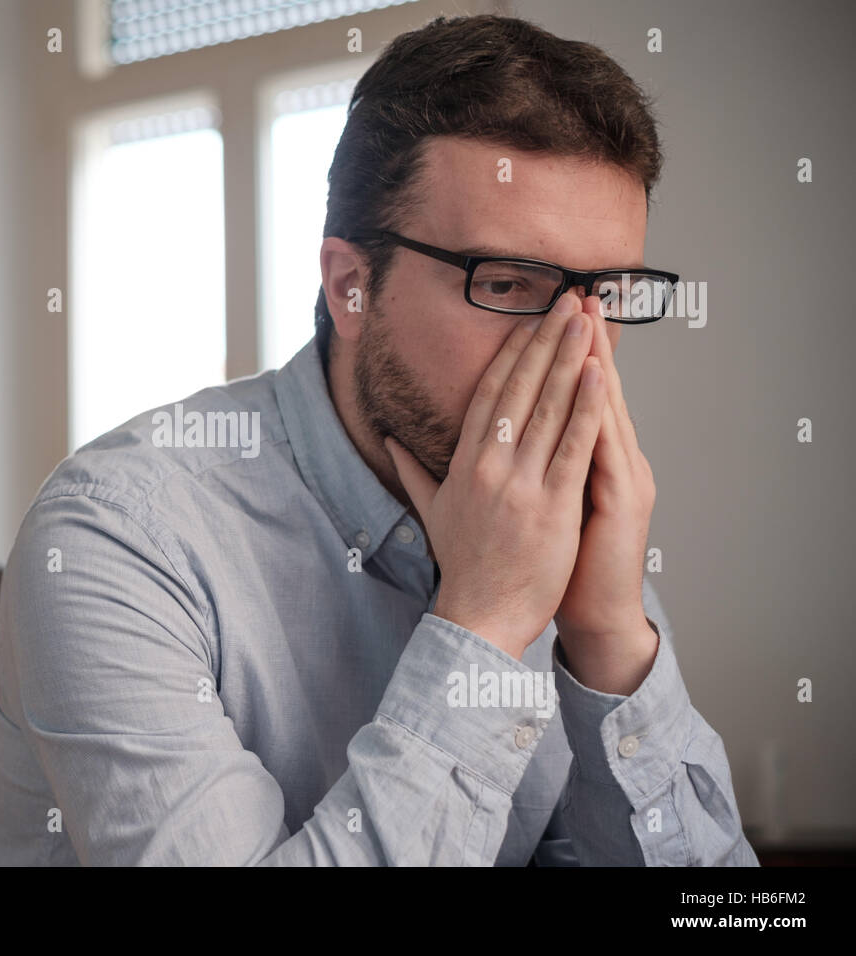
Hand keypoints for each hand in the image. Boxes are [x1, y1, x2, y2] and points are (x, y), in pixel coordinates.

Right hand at [385, 293, 605, 659]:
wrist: (479, 616)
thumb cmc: (463, 568)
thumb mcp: (434, 513)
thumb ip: (415, 471)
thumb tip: (389, 440)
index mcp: (465, 465)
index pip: (489, 396)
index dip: (511, 355)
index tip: (529, 323)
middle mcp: (489, 467)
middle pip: (519, 390)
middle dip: (545, 342)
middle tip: (566, 302)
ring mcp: (520, 484)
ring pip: (548, 408)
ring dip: (569, 359)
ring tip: (587, 321)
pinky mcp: (551, 505)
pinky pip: (571, 445)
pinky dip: (586, 407)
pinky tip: (599, 373)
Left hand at [553, 296, 657, 693]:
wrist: (596, 613)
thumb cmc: (560, 564)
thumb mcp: (536, 508)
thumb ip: (515, 470)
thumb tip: (479, 443)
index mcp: (584, 460)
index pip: (569, 397)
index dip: (559, 356)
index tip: (546, 314)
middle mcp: (610, 460)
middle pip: (591, 391)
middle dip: (580, 343)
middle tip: (575, 293)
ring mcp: (621, 477)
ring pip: (604, 409)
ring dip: (594, 360)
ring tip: (587, 318)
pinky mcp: (622, 500)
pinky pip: (608, 448)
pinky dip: (600, 411)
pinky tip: (595, 379)